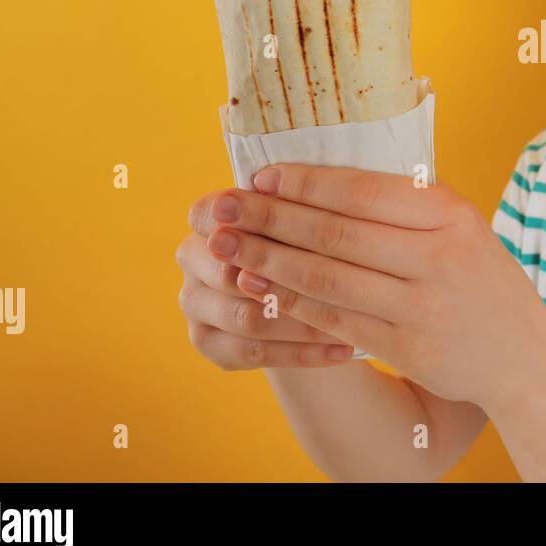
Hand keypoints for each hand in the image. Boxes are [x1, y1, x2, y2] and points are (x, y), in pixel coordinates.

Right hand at [175, 198, 357, 369]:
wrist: (291, 291)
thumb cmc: (302, 242)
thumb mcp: (300, 223)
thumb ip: (299, 210)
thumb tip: (328, 192)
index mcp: (208, 219)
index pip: (212, 213)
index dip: (244, 220)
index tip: (287, 222)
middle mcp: (193, 259)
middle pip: (231, 273)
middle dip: (288, 280)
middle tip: (342, 285)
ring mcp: (196, 305)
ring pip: (248, 318)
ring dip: (304, 324)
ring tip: (352, 324)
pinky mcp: (209, 344)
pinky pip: (257, 353)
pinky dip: (304, 353)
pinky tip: (343, 351)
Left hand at [185, 164, 545, 410]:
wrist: (523, 354)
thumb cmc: (482, 278)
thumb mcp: (461, 226)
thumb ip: (405, 203)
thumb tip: (319, 177)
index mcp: (450, 214)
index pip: (362, 191)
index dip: (303, 184)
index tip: (260, 177)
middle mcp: (438, 256)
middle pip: (336, 233)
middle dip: (271, 218)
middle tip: (224, 208)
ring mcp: (421, 306)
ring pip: (327, 278)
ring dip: (270, 261)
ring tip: (230, 247)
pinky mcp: (406, 347)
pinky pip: (334, 319)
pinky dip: (292, 302)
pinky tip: (263, 287)